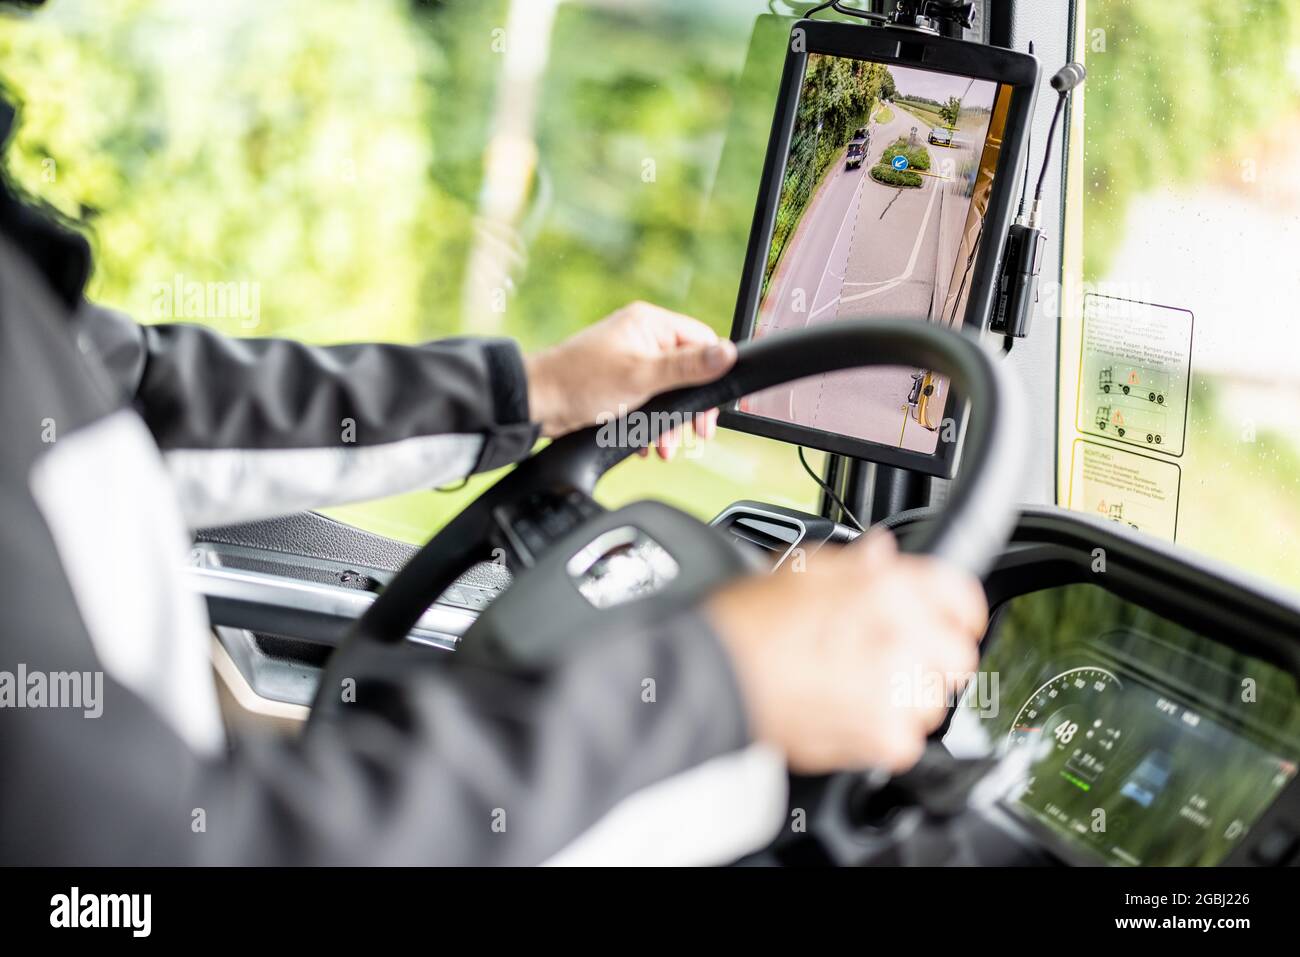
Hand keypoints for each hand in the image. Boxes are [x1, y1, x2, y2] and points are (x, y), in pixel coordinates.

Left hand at [523, 301, 736, 458]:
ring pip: (667, 392)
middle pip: (687, 372)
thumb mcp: (642, 376)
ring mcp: (629, 360)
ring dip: (668, 423)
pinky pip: (647, 402)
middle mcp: (642, 337)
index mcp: (650, 324)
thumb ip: (687, 367)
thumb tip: (727, 354)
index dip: (711, 376)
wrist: (537, 403)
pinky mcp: (618, 382)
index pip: (701, 342)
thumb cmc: (581, 382)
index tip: (710, 411)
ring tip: (662, 448)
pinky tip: (642, 442)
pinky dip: (647, 424)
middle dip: (687, 410)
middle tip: (692, 436)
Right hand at [705, 531, 987, 774]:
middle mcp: (902, 637)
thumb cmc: (745, 624)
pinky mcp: (881, 738)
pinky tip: (849, 714)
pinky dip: (885, 733)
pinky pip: (908, 740)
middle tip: (891, 657)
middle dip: (931, 656)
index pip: (961, 597)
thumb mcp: (801, 570)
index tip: (947, 620)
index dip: (955, 609)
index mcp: (886, 588)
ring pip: (935, 700)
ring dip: (909, 696)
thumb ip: (856, 563)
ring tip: (860, 687)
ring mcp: (895, 692)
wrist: (713, 679)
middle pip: (957, 654)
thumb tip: (882, 553)